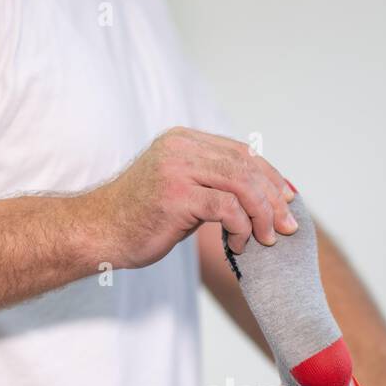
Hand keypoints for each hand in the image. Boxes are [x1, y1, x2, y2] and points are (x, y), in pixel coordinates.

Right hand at [87, 127, 297, 269]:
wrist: (98, 232)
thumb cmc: (138, 218)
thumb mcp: (179, 190)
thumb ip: (210, 183)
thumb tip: (255, 194)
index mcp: (184, 140)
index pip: (241, 152)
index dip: (270, 176)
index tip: (288, 200)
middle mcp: (181, 147)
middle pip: (246, 166)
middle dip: (273, 197)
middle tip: (288, 226)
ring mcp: (177, 169)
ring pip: (242, 184)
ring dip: (262, 214)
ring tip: (268, 238)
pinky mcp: (176, 195)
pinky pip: (227, 208)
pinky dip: (242, 228)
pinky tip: (239, 245)